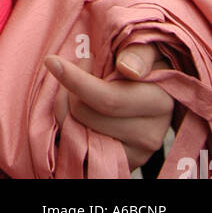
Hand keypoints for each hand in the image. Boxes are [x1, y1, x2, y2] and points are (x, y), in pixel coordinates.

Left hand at [44, 43, 174, 172]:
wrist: (157, 93)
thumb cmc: (145, 63)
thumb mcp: (147, 48)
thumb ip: (139, 53)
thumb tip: (128, 69)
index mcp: (159, 102)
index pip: (107, 99)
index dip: (76, 80)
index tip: (52, 62)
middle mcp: (149, 135)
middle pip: (85, 114)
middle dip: (70, 88)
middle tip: (75, 69)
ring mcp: (136, 155)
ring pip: (77, 131)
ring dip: (67, 105)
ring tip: (78, 87)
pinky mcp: (121, 164)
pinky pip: (80, 146)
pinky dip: (70, 125)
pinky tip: (78, 108)